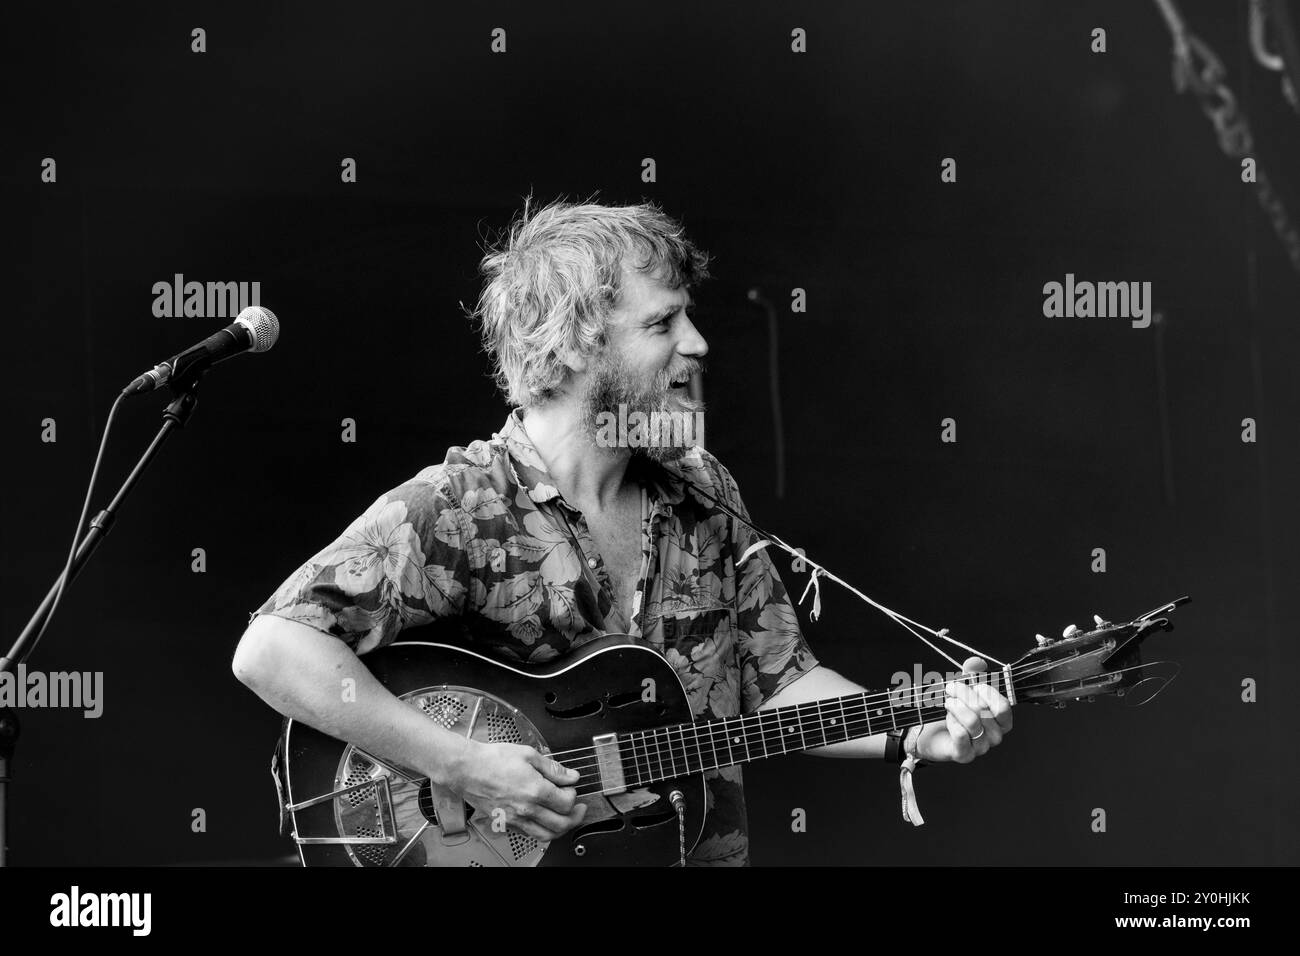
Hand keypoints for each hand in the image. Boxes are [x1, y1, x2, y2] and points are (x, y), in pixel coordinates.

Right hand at [449, 741, 587, 840]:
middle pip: (561, 824)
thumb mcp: (528, 754)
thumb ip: (553, 768)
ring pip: (546, 835)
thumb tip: (570, 776)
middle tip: (579, 809)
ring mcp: (515, 819)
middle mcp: (526, 809)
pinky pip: (529, 834)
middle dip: (575, 817)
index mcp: (535, 790)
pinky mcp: (505, 823)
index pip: (566, 803)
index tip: (571, 788)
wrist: (467, 769)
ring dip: (560, 829)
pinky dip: (541, 830)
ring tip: (565, 819)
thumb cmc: (492, 759)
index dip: (573, 796)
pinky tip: (543, 820)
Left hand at [914, 657, 1012, 763]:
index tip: (972, 684)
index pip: (1002, 706)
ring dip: (956, 706)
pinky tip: (948, 719)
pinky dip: (951, 721)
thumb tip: (976, 662)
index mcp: (1001, 720)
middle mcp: (995, 736)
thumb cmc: (954, 710)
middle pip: (983, 710)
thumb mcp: (964, 688)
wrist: (932, 732)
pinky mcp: (965, 755)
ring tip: (948, 702)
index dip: (986, 692)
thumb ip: (971, 673)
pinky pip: (960, 734)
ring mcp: (981, 747)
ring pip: (972, 721)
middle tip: (951, 688)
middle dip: (963, 693)